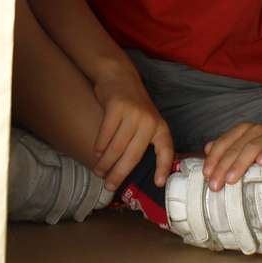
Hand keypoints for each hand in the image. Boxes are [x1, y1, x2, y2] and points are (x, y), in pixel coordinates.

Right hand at [92, 67, 174, 192]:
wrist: (119, 76)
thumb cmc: (132, 105)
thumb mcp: (146, 120)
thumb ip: (144, 141)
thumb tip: (135, 170)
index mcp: (159, 126)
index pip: (165, 149)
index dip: (163, 167)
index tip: (157, 183)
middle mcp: (148, 121)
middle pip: (133, 155)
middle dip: (119, 173)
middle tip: (109, 185)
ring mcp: (132, 113)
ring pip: (117, 147)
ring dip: (106, 163)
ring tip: (99, 171)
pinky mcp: (116, 107)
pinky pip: (105, 134)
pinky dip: (99, 146)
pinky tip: (96, 153)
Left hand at [202, 121, 261, 192]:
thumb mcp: (247, 157)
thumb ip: (228, 151)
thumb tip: (206, 149)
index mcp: (242, 132)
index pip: (223, 143)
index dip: (213, 159)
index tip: (206, 175)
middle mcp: (255, 130)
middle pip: (235, 147)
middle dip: (223, 166)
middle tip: (215, 186)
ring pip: (252, 146)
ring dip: (240, 162)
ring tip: (232, 179)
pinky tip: (261, 163)